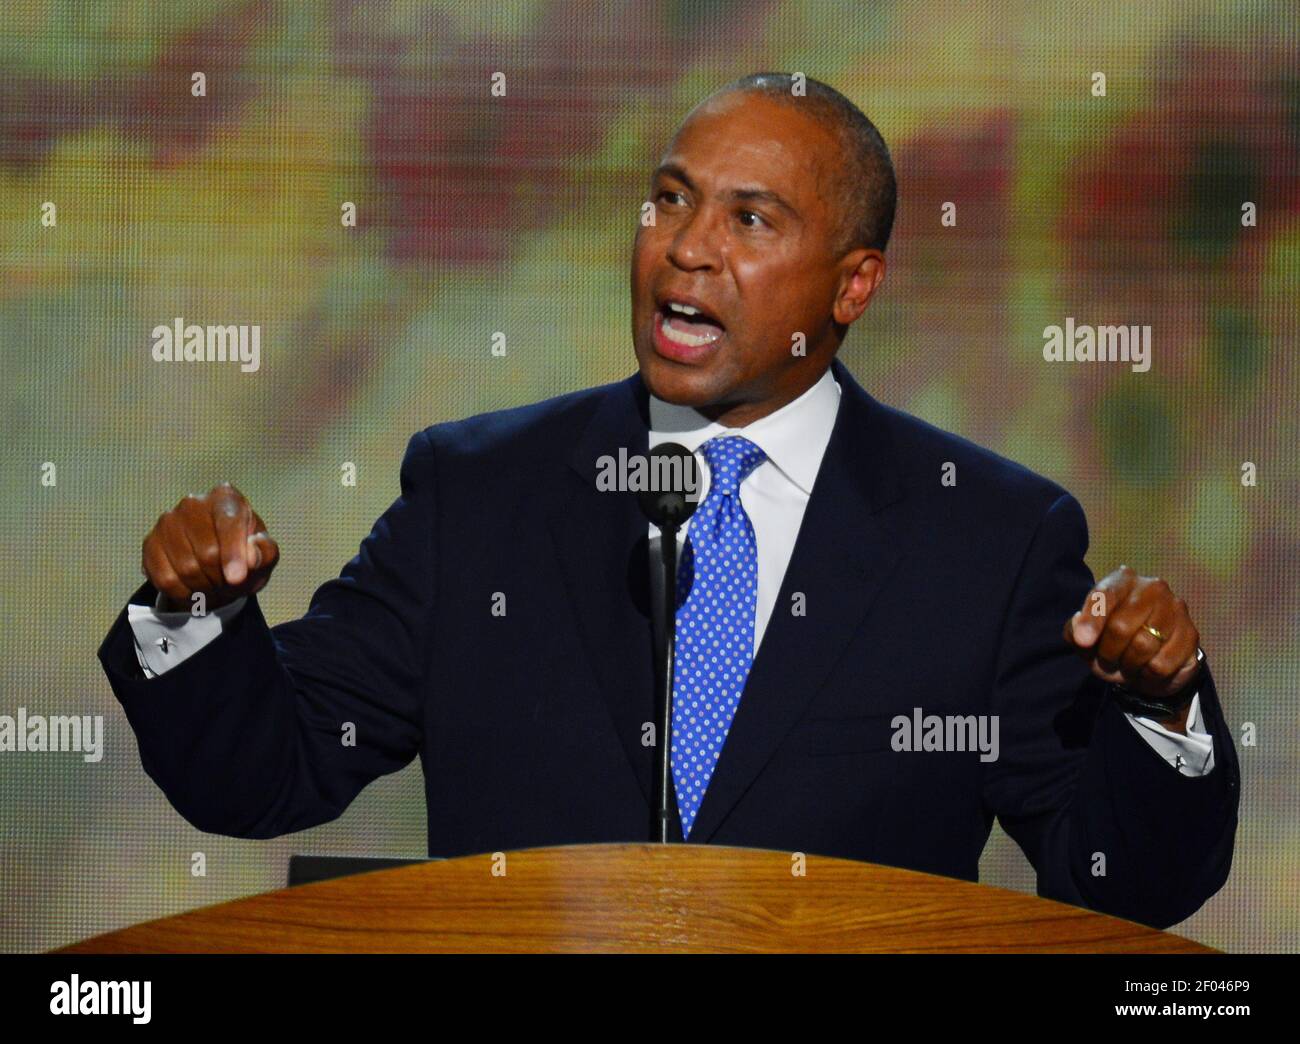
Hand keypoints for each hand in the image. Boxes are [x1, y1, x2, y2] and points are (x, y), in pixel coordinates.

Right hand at [141, 482, 278, 611]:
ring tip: (213, 583)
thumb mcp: (265, 554)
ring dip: (204, 586)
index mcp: (226, 497)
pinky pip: (165, 579)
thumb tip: (251, 558)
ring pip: (186, 568)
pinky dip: (184, 593)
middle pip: (207, 553)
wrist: (218, 565)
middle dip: (222, 576)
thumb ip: (265, 553)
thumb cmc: (246, 555)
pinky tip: (193, 587)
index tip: (237, 579)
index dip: (233, 554)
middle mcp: (193, 503)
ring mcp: (167, 521)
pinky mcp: (150, 543)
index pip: (229, 524)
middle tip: (229, 582)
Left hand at [1063, 565, 1201, 709]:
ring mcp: (1176, 608)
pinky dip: (1147, 674)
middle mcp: (1152, 587)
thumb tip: (1081, 632)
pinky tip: (1147, 668)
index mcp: (1122, 580)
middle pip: (1121, 626)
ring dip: (1128, 664)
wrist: (1146, 666)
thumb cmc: (1109, 644)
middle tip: (1107, 658)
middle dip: (1108, 651)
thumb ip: (1074, 632)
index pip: (1104, 596)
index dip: (1092, 621)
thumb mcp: (1084, 640)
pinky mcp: (1191, 634)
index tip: (1084, 642)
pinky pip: (1162, 663)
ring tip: (1127, 662)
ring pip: (1144, 646)